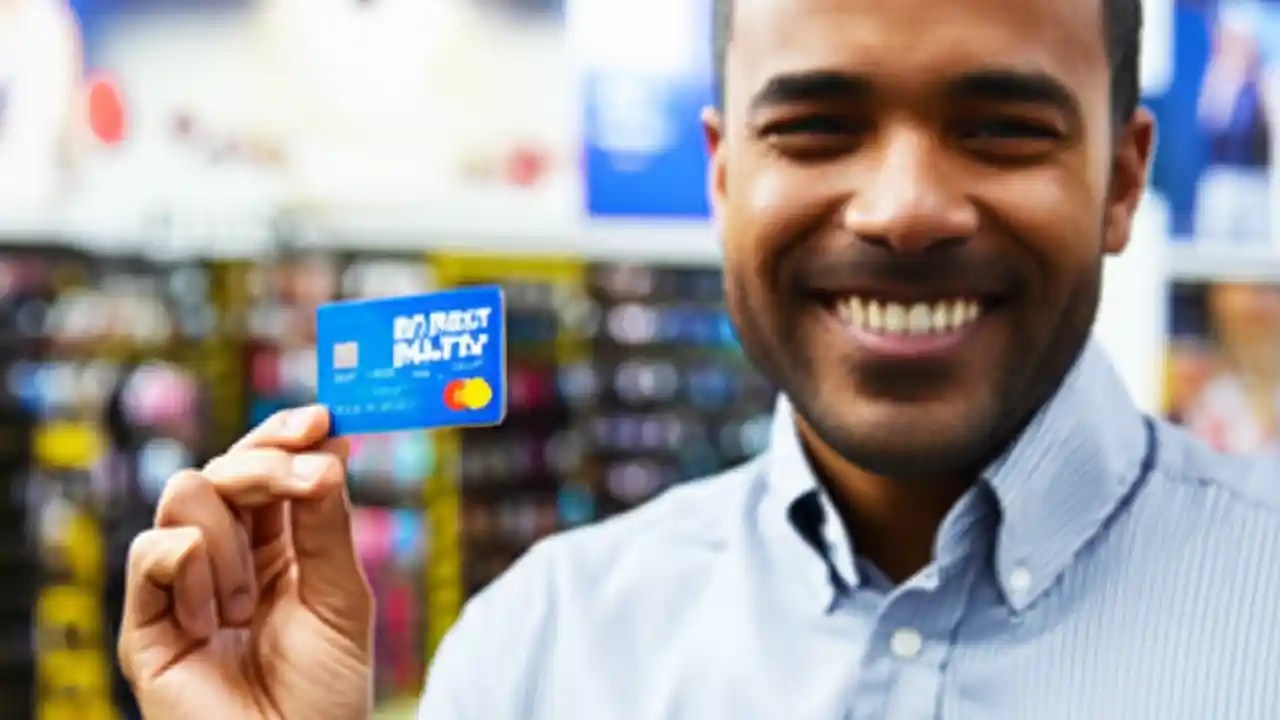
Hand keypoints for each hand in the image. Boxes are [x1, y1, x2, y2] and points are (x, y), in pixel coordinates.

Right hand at [118, 406, 374, 719]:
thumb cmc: (325, 688)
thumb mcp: (340, 595)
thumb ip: (327, 522)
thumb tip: (329, 445)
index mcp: (274, 545)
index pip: (267, 468)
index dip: (287, 435)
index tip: (324, 416)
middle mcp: (224, 555)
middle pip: (224, 468)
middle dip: (268, 465)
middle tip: (310, 480)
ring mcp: (181, 584)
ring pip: (185, 494)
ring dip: (232, 540)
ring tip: (251, 606)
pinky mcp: (145, 620)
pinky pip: (151, 550)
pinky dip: (190, 565)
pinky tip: (215, 614)